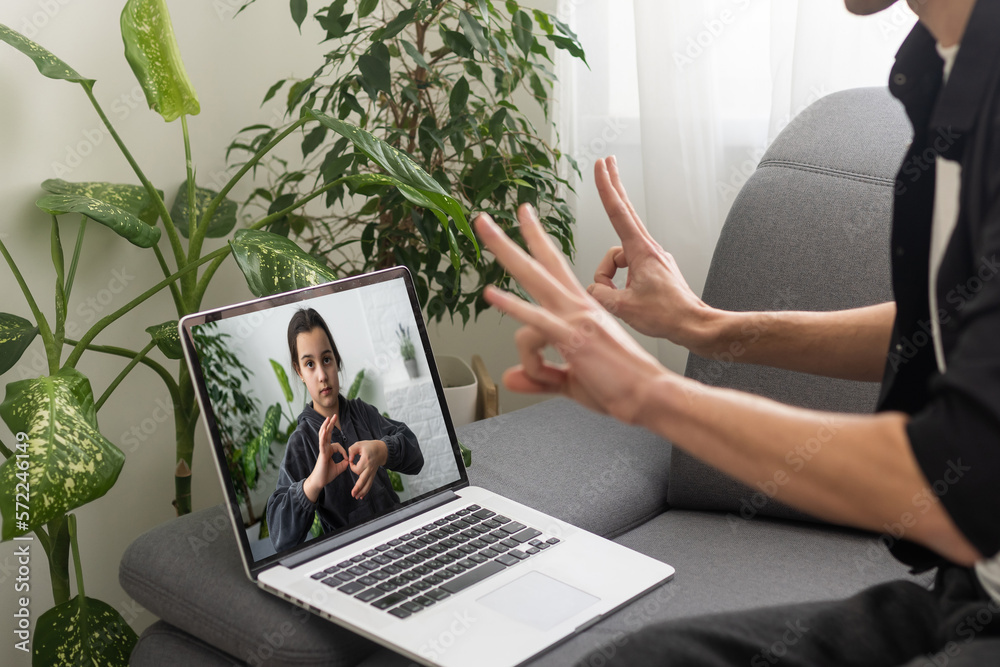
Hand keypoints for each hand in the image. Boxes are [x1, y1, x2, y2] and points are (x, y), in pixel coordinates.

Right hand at [303, 414, 349, 502]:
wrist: (319, 482)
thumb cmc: (327, 475)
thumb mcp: (339, 468)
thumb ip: (344, 462)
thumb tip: (349, 459)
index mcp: (328, 451)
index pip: (337, 445)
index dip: (344, 451)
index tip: (347, 459)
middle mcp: (325, 449)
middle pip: (327, 434)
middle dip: (331, 424)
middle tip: (334, 415)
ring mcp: (322, 450)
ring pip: (323, 436)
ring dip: (326, 426)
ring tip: (328, 418)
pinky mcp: (322, 454)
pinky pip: (322, 443)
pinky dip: (323, 436)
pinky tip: (324, 430)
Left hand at [348, 440, 387, 499]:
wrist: (382, 450)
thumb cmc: (369, 446)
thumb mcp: (359, 444)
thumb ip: (352, 450)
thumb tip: (349, 459)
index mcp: (366, 460)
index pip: (357, 468)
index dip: (351, 466)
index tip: (351, 461)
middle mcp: (370, 467)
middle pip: (363, 479)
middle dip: (358, 487)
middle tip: (353, 494)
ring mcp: (372, 472)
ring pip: (367, 484)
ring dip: (362, 491)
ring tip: (356, 497)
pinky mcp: (373, 474)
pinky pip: (370, 484)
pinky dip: (366, 490)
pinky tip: (362, 496)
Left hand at [475, 204, 668, 424]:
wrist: (647, 394)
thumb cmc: (620, 387)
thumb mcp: (570, 382)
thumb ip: (537, 378)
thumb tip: (510, 377)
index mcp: (582, 310)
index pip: (555, 268)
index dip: (538, 243)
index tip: (525, 219)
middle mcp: (578, 307)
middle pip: (542, 261)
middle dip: (517, 235)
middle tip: (487, 218)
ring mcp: (575, 318)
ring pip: (533, 276)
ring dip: (506, 250)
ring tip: (483, 228)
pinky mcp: (572, 337)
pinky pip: (536, 319)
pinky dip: (512, 307)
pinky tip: (490, 294)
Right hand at [587, 156, 715, 349]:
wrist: (694, 326)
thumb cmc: (666, 316)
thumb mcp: (623, 307)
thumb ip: (600, 293)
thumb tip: (593, 288)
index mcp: (640, 251)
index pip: (618, 212)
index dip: (606, 187)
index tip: (601, 166)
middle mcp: (647, 250)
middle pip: (624, 214)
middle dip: (613, 188)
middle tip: (605, 162)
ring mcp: (651, 260)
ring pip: (617, 258)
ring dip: (608, 277)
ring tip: (618, 301)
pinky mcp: (653, 271)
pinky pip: (626, 270)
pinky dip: (618, 284)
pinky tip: (625, 301)